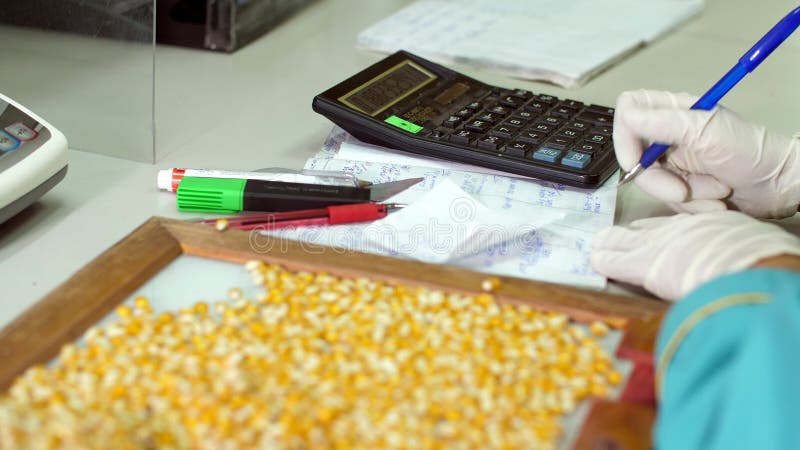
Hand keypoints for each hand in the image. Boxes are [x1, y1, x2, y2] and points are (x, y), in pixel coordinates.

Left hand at [591, 211, 799, 300]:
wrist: (749, 264)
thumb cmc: (754, 258)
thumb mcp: (744, 245)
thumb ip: (730, 248)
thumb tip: (737, 262)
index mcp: (703, 223)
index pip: (672, 225)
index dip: (656, 230)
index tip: (647, 233)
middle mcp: (676, 230)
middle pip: (644, 228)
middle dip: (629, 236)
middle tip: (613, 238)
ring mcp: (657, 244)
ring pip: (622, 241)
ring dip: (609, 246)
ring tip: (597, 247)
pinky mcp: (643, 263)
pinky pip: (614, 259)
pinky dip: (604, 260)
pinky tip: (594, 260)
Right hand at [614, 89, 799, 217]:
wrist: (779, 187)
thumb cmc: (752, 152)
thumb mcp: (706, 132)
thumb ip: (663, 123)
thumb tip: (627, 116)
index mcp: (672, 110)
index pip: (627, 113)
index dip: (624, 139)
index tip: (638, 162)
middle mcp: (668, 134)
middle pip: (634, 157)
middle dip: (660, 181)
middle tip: (683, 190)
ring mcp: (673, 161)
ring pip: (651, 184)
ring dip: (684, 195)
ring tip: (715, 191)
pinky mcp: (680, 184)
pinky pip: (667, 200)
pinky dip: (691, 206)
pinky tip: (714, 200)